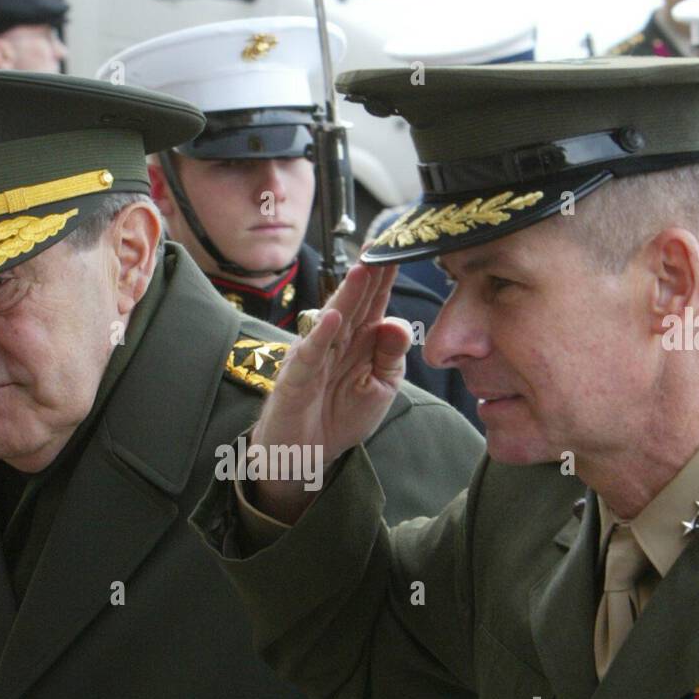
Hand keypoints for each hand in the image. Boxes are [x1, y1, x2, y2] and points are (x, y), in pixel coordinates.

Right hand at [248, 263, 406, 523]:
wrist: (305, 455)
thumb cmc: (340, 417)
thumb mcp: (379, 389)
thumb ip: (391, 358)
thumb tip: (399, 322)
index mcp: (359, 342)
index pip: (376, 303)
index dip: (387, 278)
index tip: (401, 249)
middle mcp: (336, 341)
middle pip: (356, 302)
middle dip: (369, 274)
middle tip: (383, 243)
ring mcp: (314, 356)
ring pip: (333, 320)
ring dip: (347, 295)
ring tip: (362, 269)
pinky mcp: (296, 378)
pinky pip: (309, 354)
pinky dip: (320, 336)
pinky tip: (332, 318)